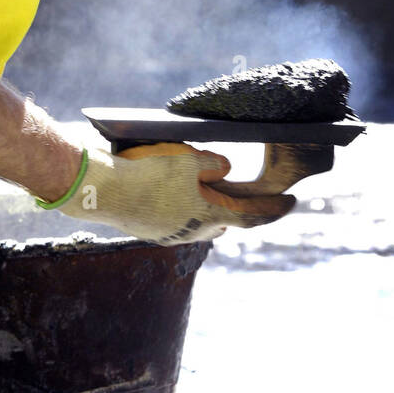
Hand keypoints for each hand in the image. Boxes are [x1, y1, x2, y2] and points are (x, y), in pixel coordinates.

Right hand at [50, 142, 292, 244]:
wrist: (101, 191)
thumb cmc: (146, 172)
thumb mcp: (187, 158)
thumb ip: (211, 163)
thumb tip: (224, 168)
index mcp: (209, 215)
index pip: (253, 215)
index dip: (275, 208)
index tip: (292, 202)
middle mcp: (193, 231)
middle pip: (225, 219)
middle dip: (238, 207)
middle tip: (247, 194)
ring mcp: (170, 234)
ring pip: (198, 220)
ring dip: (206, 205)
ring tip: (207, 188)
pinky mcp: (150, 230)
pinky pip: (175, 218)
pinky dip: (182, 205)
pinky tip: (173, 190)